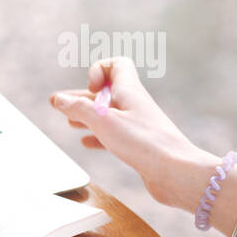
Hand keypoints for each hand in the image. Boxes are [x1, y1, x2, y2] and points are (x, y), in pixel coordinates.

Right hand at [49, 56, 217, 209]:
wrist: (176, 172)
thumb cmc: (145, 143)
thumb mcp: (104, 122)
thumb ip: (79, 108)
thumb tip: (59, 99)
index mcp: (129, 91)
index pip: (117, 64)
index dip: (98, 70)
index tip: (90, 87)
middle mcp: (134, 105)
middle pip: (105, 92)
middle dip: (82, 97)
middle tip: (59, 104)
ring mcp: (137, 125)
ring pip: (108, 114)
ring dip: (87, 116)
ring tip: (69, 122)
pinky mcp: (138, 144)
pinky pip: (114, 134)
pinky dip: (98, 136)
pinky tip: (87, 142)